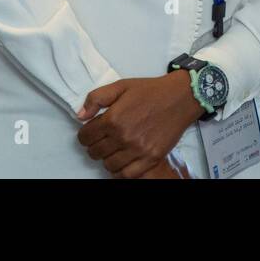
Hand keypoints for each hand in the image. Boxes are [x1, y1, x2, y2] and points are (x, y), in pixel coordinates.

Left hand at [76, 74, 203, 178]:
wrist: (179, 97)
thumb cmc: (150, 90)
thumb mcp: (120, 86)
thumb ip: (96, 98)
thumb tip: (80, 115)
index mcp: (113, 118)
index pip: (85, 137)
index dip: (85, 134)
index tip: (91, 131)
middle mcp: (124, 137)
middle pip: (95, 152)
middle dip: (94, 145)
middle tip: (103, 139)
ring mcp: (138, 150)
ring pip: (109, 165)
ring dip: (107, 158)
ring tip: (113, 149)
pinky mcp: (151, 158)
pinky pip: (127, 174)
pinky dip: (121, 170)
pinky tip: (123, 160)